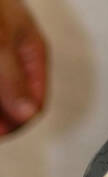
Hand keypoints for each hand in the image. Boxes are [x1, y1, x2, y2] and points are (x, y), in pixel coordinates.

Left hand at [0, 0, 47, 135]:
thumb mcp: (0, 44)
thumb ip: (13, 80)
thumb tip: (26, 114)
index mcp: (34, 54)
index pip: (35, 104)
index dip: (17, 123)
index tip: (2, 132)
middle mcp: (19, 56)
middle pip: (16, 101)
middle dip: (4, 116)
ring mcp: (3, 55)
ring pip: (5, 93)